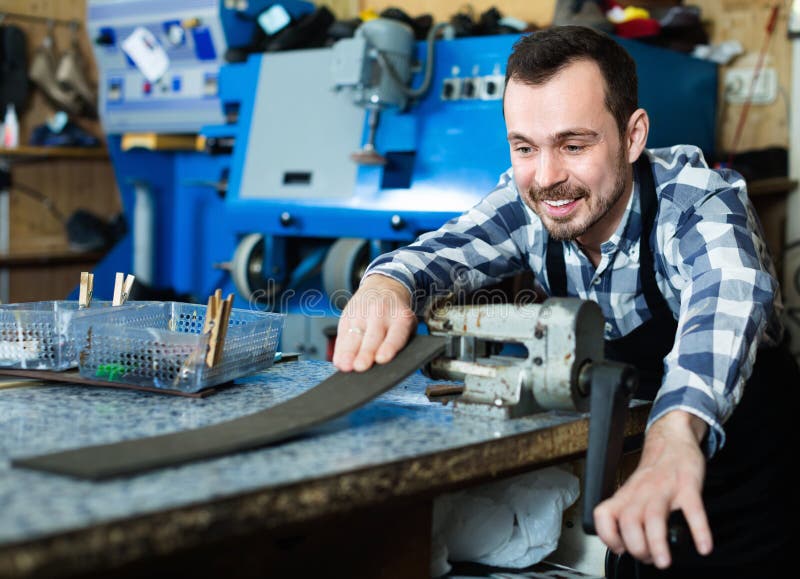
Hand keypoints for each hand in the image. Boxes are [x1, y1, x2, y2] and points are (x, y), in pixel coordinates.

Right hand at [332, 275, 416, 371]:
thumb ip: (400, 343)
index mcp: (401, 318)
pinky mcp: (347, 316)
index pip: (395, 334)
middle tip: (360, 367)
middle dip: (366, 352)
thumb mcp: (407, 324)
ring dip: (348, 353)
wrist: (383, 287)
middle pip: (372, 337)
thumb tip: (387, 366)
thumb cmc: (397, 316)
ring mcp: (362, 314)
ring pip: (354, 336)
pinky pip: (342, 335)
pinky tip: (339, 361)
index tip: (381, 359)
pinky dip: (340, 350)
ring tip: (345, 366)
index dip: (388, 347)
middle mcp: (381, 313)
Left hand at [594, 410, 712, 568]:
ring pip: (654, 516)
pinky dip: (699, 530)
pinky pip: (693, 509)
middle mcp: (642, 492)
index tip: (620, 549)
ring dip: (657, 543)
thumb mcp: (633, 491)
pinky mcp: (688, 485)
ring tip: (663, 561)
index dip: (608, 535)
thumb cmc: (653, 472)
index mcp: (626, 495)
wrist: (671, 439)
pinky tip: (703, 546)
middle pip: (628, 520)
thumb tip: (629, 547)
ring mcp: (665, 488)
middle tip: (648, 559)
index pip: (604, 514)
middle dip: (636, 546)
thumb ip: (628, 516)